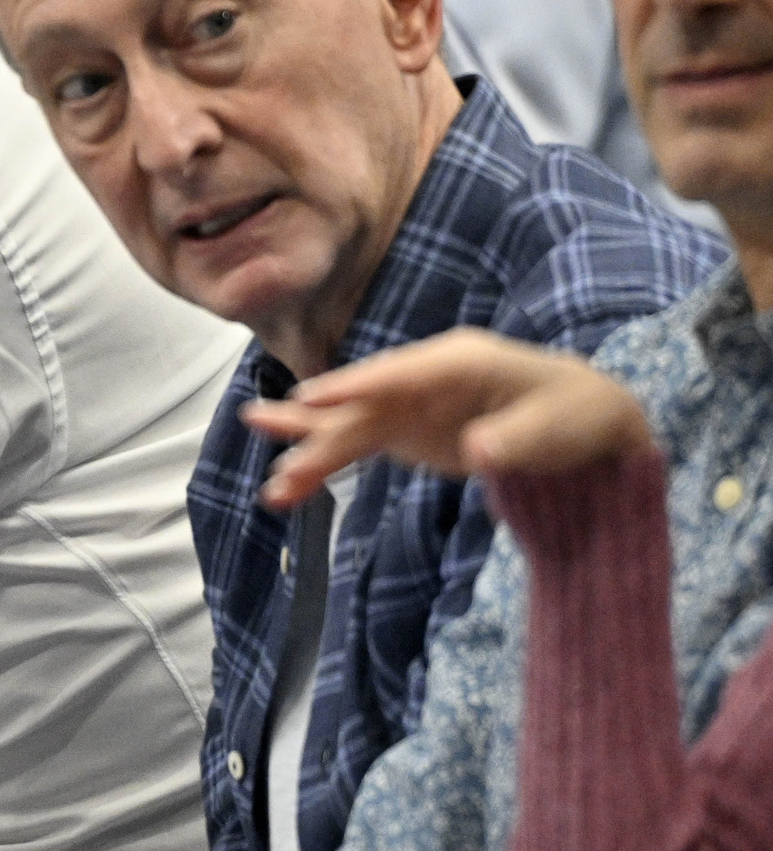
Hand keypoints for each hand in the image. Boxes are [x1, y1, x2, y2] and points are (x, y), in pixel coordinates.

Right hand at [248, 327, 653, 509]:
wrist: (586, 427)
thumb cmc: (576, 415)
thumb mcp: (558, 426)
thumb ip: (516, 438)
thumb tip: (477, 450)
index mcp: (459, 362)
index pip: (399, 372)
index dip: (356, 384)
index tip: (312, 398)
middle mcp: (422, 378)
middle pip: (362, 402)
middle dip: (315, 424)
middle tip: (264, 428)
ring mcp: (409, 405)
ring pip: (348, 427)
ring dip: (310, 453)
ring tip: (273, 485)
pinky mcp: (405, 431)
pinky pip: (356, 447)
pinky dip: (325, 465)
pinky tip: (291, 488)